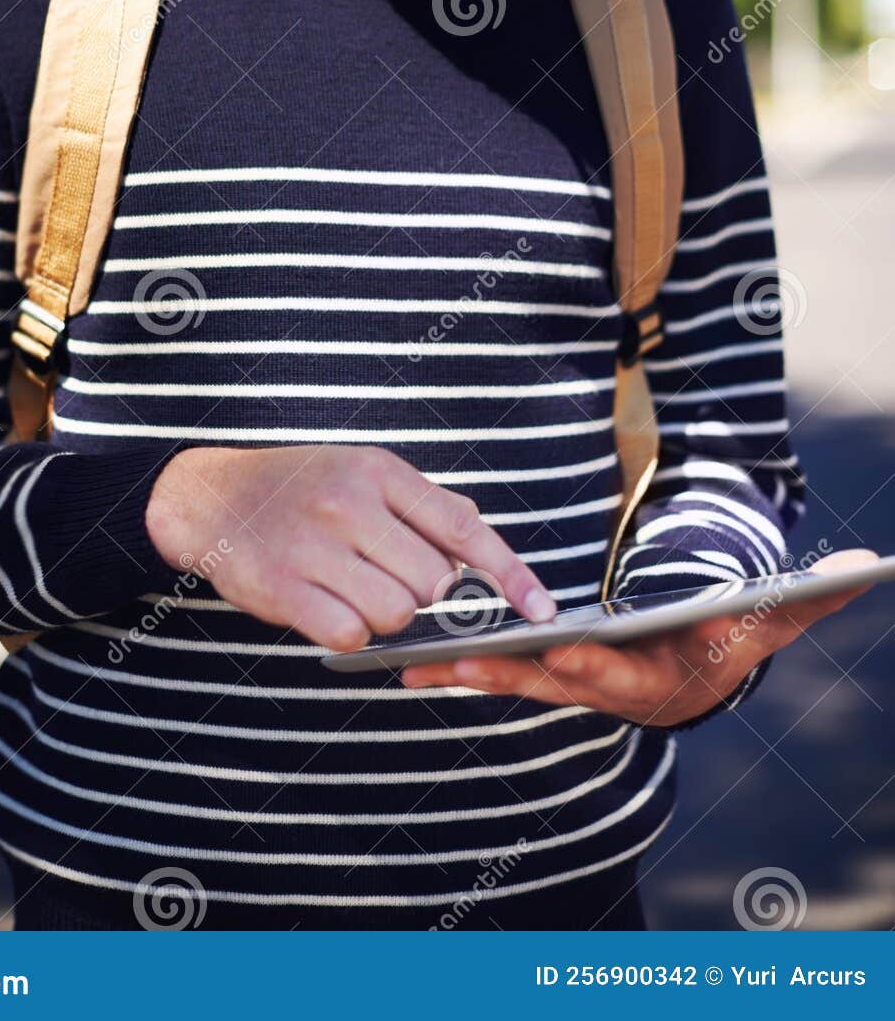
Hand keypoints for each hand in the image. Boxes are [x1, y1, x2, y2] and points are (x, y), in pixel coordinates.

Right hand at [144, 442, 555, 652]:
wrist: (205, 496)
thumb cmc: (294, 487)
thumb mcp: (357, 469)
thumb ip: (418, 502)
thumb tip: (478, 533)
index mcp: (378, 469)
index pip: (462, 526)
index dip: (510, 571)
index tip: (544, 607)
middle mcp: (350, 503)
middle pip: (432, 581)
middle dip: (422, 592)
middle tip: (383, 575)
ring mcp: (315, 545)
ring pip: (396, 613)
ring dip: (383, 615)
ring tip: (349, 588)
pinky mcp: (284, 587)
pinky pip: (350, 634)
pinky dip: (348, 633)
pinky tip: (324, 607)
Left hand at [399, 549, 880, 726]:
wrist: (692, 672)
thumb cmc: (727, 639)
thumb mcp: (769, 619)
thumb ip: (810, 596)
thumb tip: (867, 566)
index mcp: (656, 679)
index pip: (620, 674)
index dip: (591, 660)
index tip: (559, 645)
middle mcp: (605, 690)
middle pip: (549, 682)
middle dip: (504, 672)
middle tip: (459, 659)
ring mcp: (568, 685)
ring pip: (510, 680)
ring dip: (462, 672)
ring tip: (409, 660)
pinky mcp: (540, 673)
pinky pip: (492, 672)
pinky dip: (455, 667)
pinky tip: (408, 660)